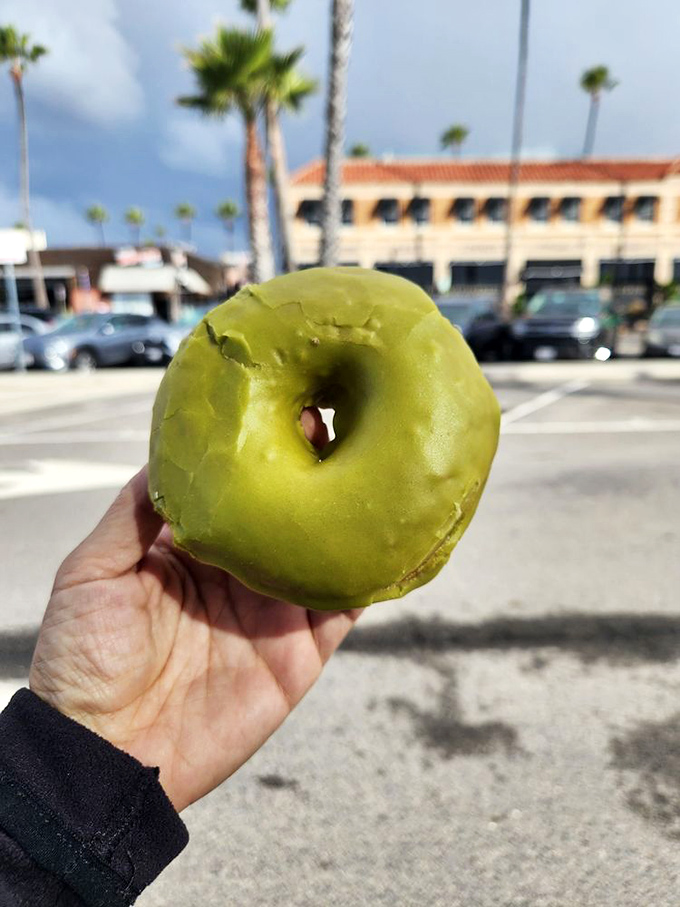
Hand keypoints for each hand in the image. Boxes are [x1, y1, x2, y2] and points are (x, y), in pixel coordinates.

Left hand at [29, 461, 359, 811]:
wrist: (107, 755)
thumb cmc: (83, 660)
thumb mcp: (92, 572)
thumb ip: (132, 514)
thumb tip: (168, 455)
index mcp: (192, 551)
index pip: (237, 492)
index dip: (259, 454)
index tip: (280, 410)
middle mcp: (239, 574)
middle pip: (288, 515)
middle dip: (312, 472)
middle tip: (333, 426)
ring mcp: (274, 612)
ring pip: (323, 553)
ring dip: (347, 516)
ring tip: (369, 469)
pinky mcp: (301, 652)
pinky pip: (344, 608)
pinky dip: (370, 578)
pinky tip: (388, 542)